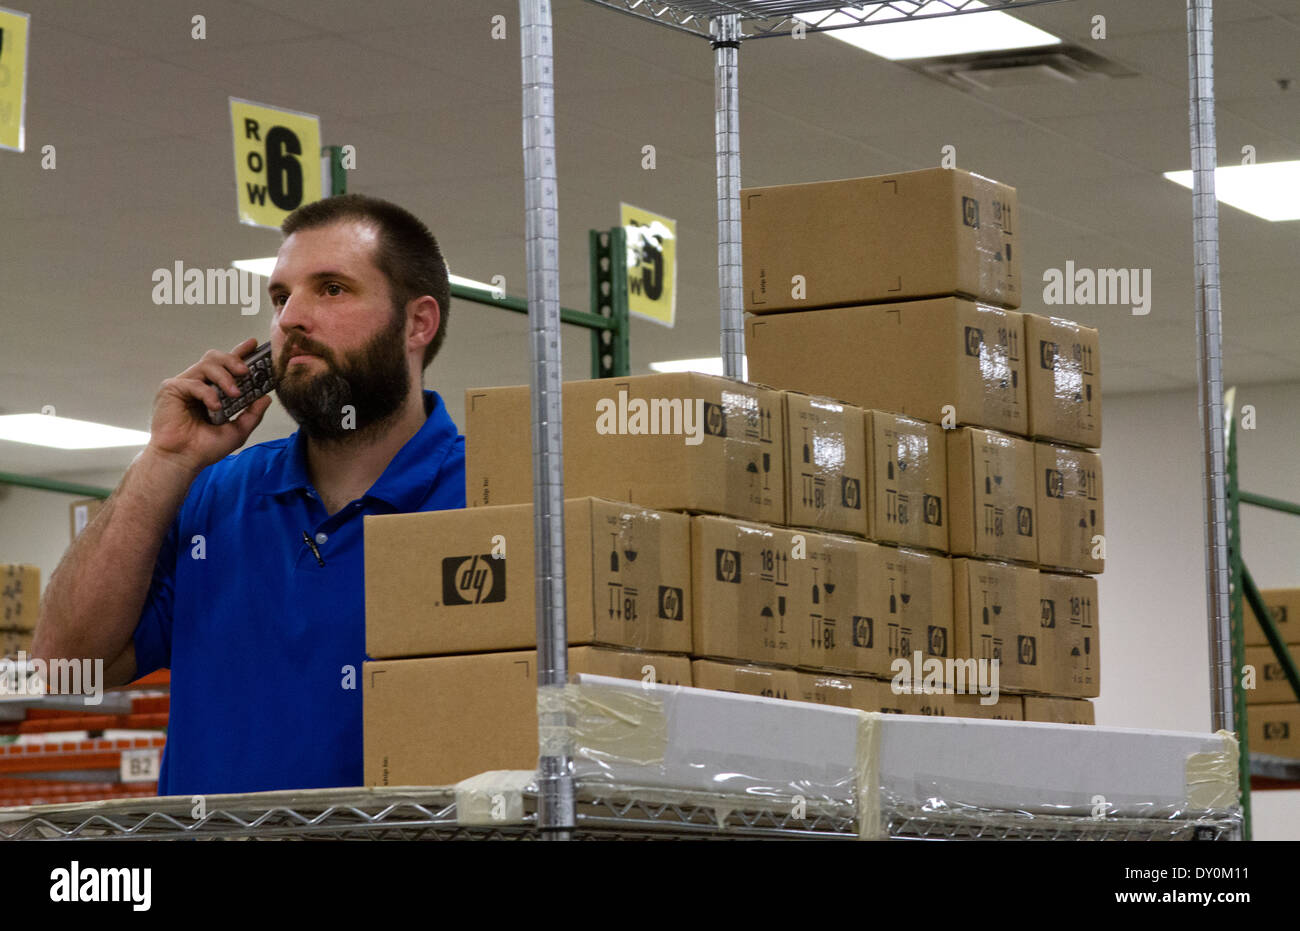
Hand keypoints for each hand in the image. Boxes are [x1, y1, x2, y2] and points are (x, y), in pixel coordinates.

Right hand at [146, 337, 273, 474]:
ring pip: (206, 365)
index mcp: (212, 391)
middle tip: (246, 371)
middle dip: (233, 360)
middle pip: (215, 358)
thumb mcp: (237, 430)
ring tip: (235, 393)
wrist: (183, 460)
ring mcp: (184, 385)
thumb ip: (252, 414)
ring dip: (225, 377)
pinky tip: (215, 407)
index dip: (239, 353)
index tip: (254, 344)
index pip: (226, 366)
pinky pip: (194, 383)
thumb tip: (266, 398)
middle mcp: (198, 384)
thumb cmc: (204, 448)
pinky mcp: (171, 389)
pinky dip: (208, 394)